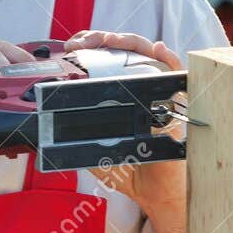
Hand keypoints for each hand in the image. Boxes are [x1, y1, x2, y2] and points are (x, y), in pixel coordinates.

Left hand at [63, 30, 184, 204]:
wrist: (154, 193)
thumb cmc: (129, 170)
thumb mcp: (96, 150)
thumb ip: (80, 138)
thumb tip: (53, 129)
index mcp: (122, 94)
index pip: (107, 59)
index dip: (90, 47)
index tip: (71, 46)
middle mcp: (142, 88)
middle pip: (125, 51)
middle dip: (102, 39)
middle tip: (82, 42)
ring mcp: (161, 94)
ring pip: (148, 55)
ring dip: (129, 42)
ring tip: (111, 38)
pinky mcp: (178, 105)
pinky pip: (179, 76)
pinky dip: (170, 59)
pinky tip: (158, 49)